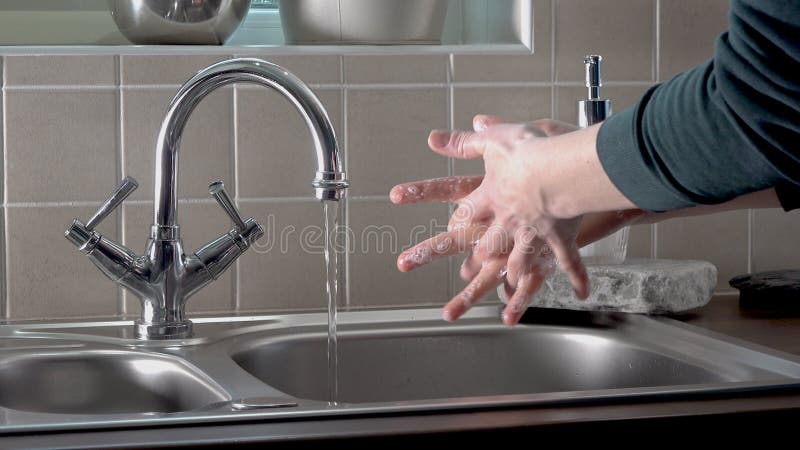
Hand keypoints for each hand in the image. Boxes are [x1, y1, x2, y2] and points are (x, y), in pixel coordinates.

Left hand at [391, 115, 590, 325]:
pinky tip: (582, 292)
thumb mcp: (490, 141)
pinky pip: (568, 262)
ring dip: (514, 275)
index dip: (457, 222)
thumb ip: (464, 142)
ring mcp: (531, 235)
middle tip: (467, 272)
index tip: (450, 229)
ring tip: (511, 284)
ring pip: (518, 262)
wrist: (557, 170)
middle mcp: (506, 223)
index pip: (466, 214)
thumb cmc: (525, 152)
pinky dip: (576, 278)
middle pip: (486, 246)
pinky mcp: (558, 240)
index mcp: (489, 198)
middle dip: (478, 259)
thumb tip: (434, 139)